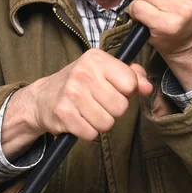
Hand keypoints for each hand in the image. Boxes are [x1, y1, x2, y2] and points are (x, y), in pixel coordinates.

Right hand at [20, 49, 152, 141]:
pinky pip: (91, 134)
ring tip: (89, 112)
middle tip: (99, 103)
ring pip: (107, 123)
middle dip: (113, 110)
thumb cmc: (81, 83)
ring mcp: (71, 93)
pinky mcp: (63, 113)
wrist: (43, 97)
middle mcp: (83, 72)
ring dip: (100, 122)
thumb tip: (147, 87)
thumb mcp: (105, 71)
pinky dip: (87, 131)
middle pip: (121, 107)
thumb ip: (132, 75)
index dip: (126, 92)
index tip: (113, 89)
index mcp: (96, 58)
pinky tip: (79, 120)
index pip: (130, 83)